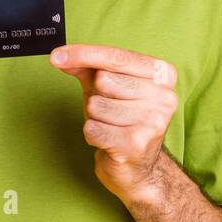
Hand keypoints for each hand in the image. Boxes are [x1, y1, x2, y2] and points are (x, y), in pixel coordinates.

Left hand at [49, 44, 177, 201]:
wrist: (137, 168)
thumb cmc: (122, 121)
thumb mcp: (106, 87)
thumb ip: (87, 67)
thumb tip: (60, 56)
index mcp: (163, 75)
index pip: (117, 56)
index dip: (83, 54)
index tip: (56, 56)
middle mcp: (165, 97)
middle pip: (104, 80)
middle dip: (96, 96)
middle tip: (110, 112)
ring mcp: (153, 122)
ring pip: (96, 105)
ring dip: (94, 118)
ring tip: (111, 127)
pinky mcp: (136, 145)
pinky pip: (92, 128)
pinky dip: (92, 134)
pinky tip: (108, 140)